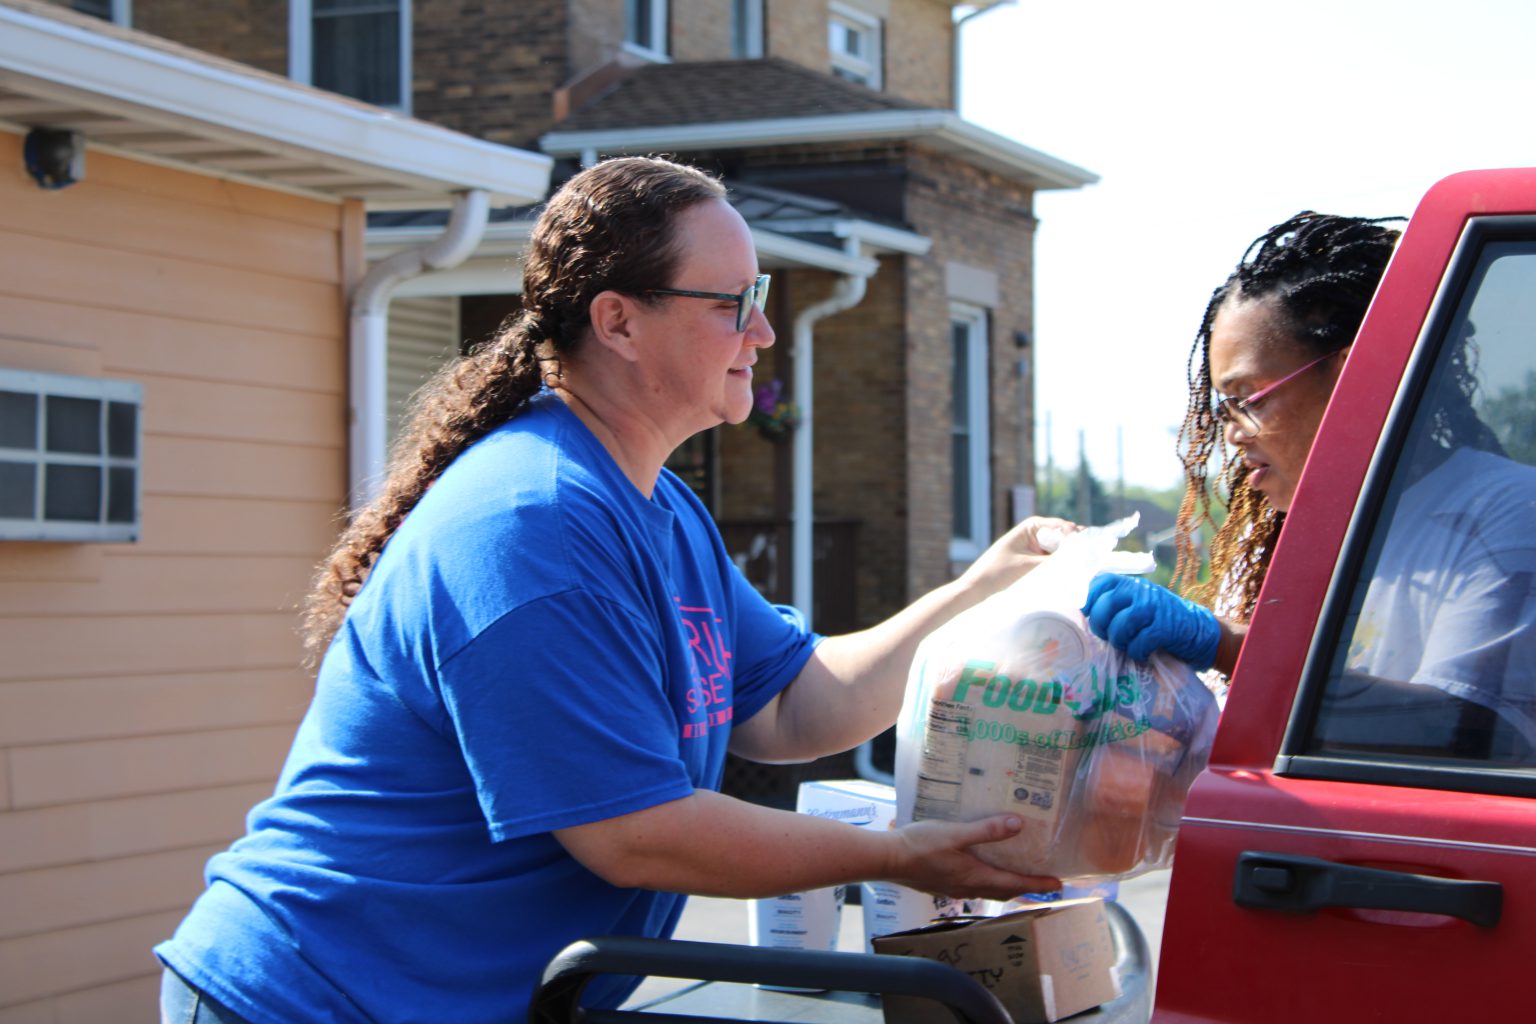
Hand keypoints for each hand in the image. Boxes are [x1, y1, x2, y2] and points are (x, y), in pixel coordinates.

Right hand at [885, 815, 1058, 899]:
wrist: (887, 859)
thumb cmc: (920, 845)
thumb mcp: (955, 834)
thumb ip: (987, 830)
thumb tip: (1018, 825)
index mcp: (975, 877)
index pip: (1015, 884)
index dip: (1038, 884)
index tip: (1058, 884)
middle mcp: (968, 887)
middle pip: (1004, 891)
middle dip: (1026, 886)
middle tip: (1043, 880)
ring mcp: (954, 888)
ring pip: (989, 889)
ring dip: (1007, 883)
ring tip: (1018, 872)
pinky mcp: (944, 883)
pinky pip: (974, 884)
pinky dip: (988, 879)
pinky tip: (982, 866)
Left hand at [957, 516, 1080, 596]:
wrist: (977, 588)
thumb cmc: (998, 572)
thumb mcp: (1028, 566)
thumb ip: (1054, 561)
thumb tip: (1079, 557)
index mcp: (1032, 526)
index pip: (1061, 526)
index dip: (1074, 535)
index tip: (1083, 547)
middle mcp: (1036, 534)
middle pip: (1064, 538)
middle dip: (1076, 546)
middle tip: (1090, 557)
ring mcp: (1037, 548)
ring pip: (1061, 550)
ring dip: (1070, 557)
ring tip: (1084, 565)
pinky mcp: (1036, 562)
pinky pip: (1054, 561)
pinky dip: (1062, 565)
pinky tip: (1072, 572)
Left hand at [1082, 572, 1219, 668]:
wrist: (1198, 631)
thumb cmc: (1160, 621)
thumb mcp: (1138, 604)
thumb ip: (1116, 605)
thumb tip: (1083, 614)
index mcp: (1130, 583)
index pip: (1100, 582)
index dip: (1089, 600)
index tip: (1089, 615)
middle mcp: (1141, 590)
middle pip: (1106, 605)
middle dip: (1101, 625)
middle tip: (1109, 636)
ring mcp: (1154, 607)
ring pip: (1121, 624)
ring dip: (1119, 640)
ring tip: (1127, 645)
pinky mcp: (1165, 626)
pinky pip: (1140, 641)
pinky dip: (1137, 651)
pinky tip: (1142, 652)